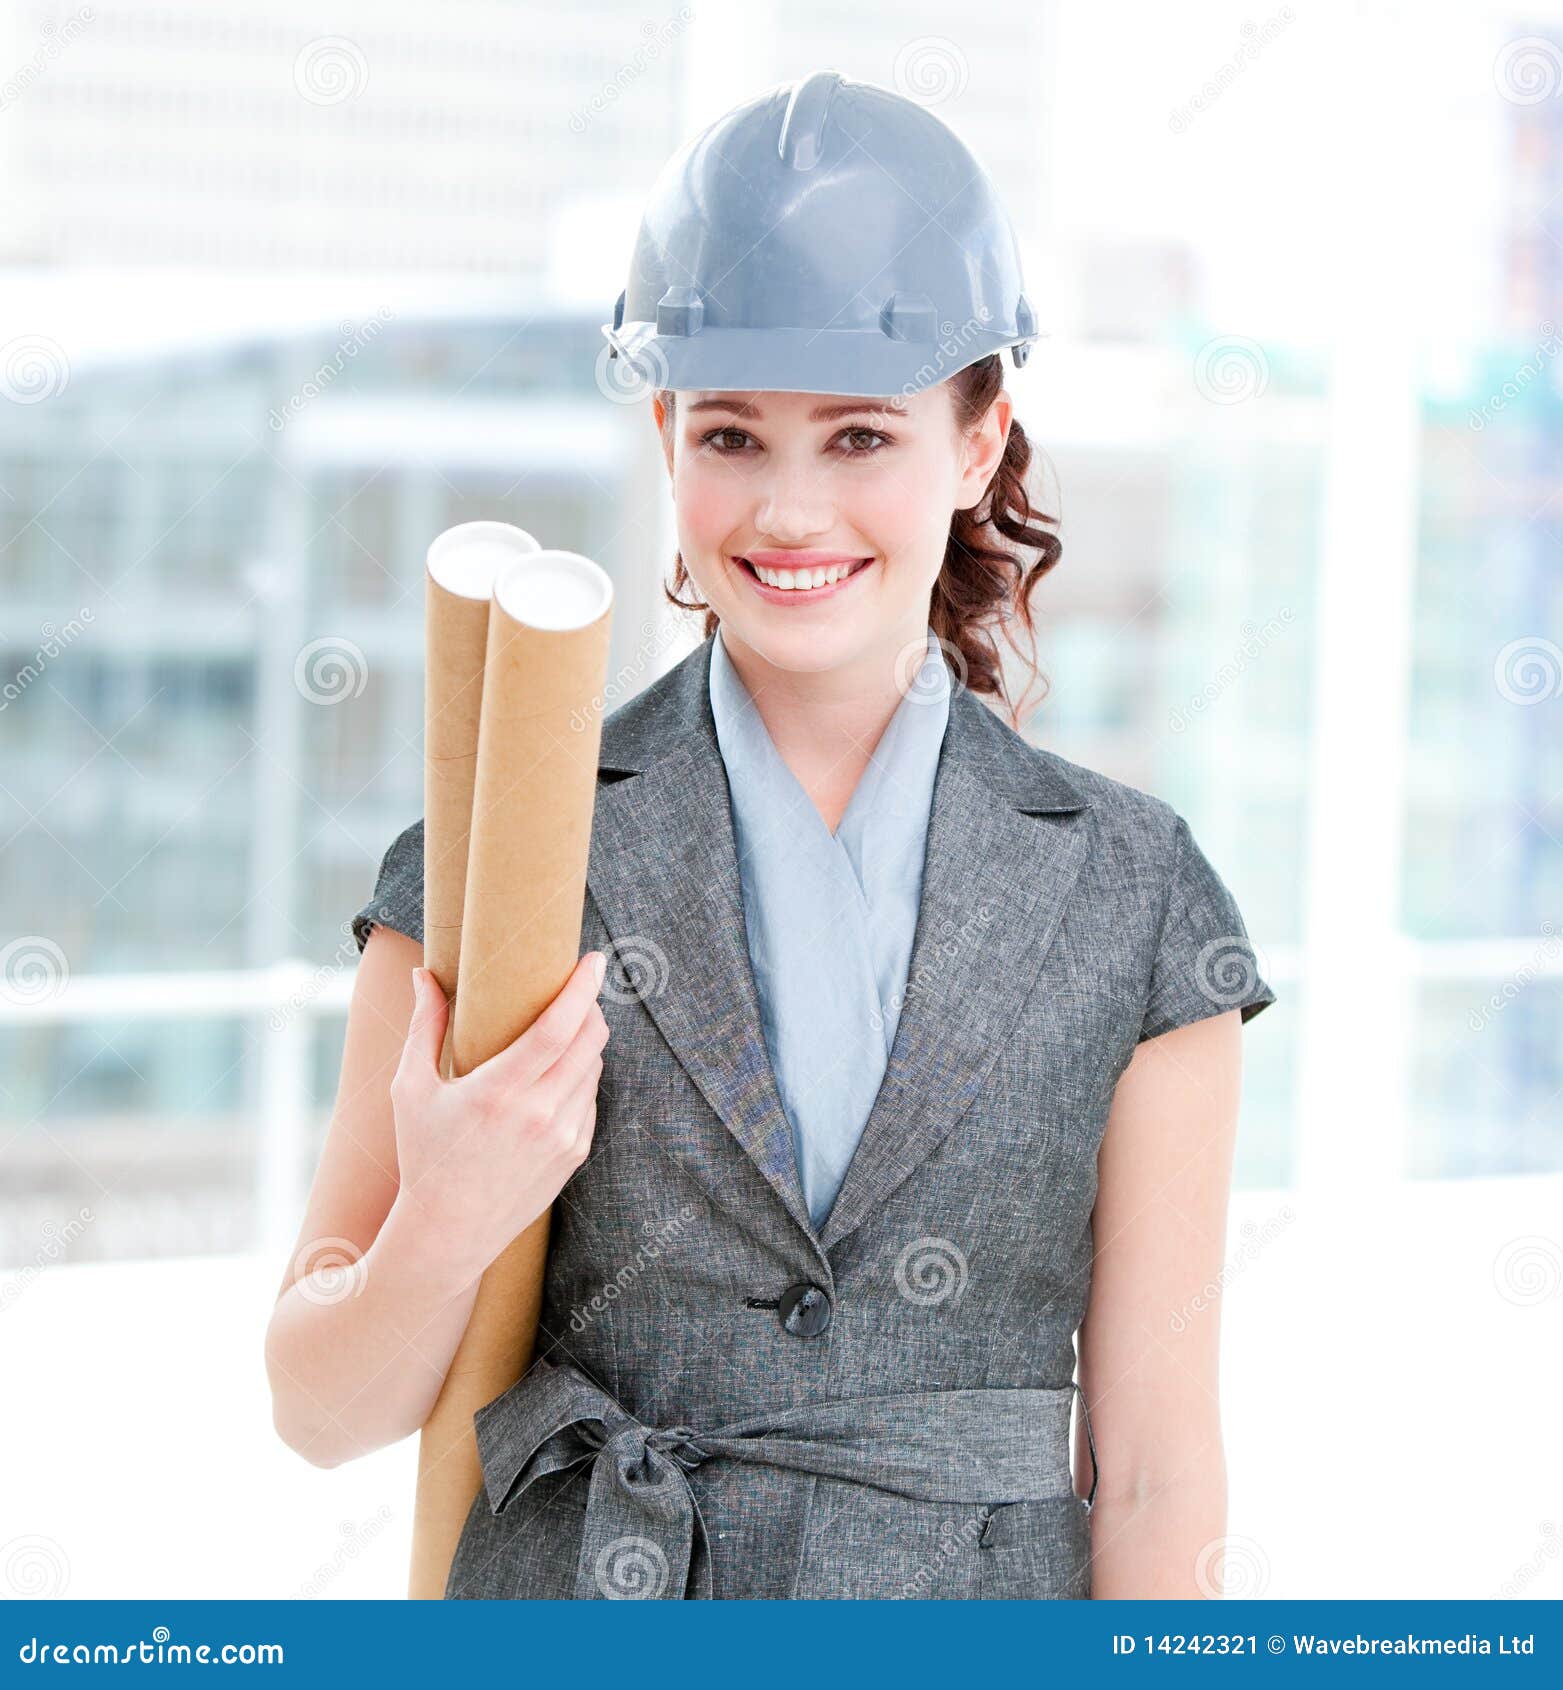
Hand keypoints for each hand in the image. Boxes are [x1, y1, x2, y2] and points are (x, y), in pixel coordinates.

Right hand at [388, 951, 608, 1281]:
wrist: (449, 1232)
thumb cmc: (424, 1156)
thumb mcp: (412, 1090)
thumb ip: (424, 1026)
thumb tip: (424, 974)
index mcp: (500, 1092)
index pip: (558, 1027)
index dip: (581, 989)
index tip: (593, 960)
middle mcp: (540, 1114)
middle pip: (588, 1040)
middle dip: (589, 1006)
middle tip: (576, 987)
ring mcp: (564, 1136)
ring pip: (593, 1067)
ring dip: (585, 1040)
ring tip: (561, 1028)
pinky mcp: (575, 1153)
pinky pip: (590, 1098)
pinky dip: (580, 1076)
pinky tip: (556, 1074)